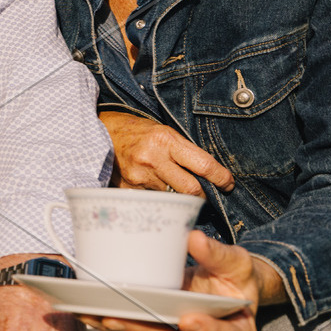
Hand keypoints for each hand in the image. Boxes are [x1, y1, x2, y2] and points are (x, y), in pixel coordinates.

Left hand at [81, 230, 259, 330]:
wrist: (225, 292)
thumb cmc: (234, 280)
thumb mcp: (237, 265)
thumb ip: (219, 255)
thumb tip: (195, 238)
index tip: (188, 320)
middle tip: (117, 318)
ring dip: (119, 329)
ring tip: (92, 314)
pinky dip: (111, 325)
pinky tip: (88, 314)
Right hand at [101, 110, 233, 195]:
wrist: (102, 132)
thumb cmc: (138, 131)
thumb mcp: (165, 132)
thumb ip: (185, 152)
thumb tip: (210, 174)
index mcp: (166, 140)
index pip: (203, 165)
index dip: (221, 178)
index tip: (228, 184)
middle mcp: (152, 158)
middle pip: (191, 189)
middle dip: (204, 194)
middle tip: (207, 194)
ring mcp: (139, 176)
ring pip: (173, 198)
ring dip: (181, 197)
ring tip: (178, 190)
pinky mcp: (128, 188)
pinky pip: (154, 200)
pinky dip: (160, 198)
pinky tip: (156, 190)